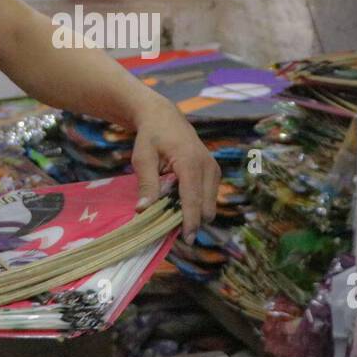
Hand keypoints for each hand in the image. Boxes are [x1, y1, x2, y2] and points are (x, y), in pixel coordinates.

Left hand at [129, 97, 219, 240]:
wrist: (164, 117)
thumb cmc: (151, 137)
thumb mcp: (142, 158)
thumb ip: (146, 184)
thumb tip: (143, 210)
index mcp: (190, 162)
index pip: (193, 198)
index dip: (190, 220)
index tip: (187, 239)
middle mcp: (208, 166)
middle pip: (206, 206)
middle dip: (191, 220)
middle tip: (168, 225)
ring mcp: (214, 169)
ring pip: (210, 205)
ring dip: (194, 213)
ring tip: (171, 209)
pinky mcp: (215, 172)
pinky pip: (209, 197)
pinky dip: (196, 204)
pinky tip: (178, 199)